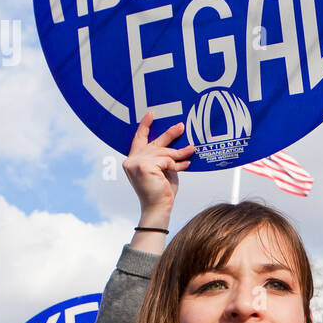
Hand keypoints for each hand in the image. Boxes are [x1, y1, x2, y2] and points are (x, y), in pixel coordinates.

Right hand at [124, 111, 193, 226]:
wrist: (158, 208)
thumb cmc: (161, 191)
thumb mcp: (163, 170)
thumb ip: (164, 157)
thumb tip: (177, 144)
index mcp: (134, 160)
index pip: (138, 139)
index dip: (145, 126)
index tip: (151, 114)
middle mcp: (132, 160)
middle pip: (154, 142)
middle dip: (170, 133)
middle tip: (181, 126)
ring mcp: (136, 163)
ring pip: (163, 152)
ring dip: (179, 153)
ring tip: (190, 151)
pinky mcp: (144, 166)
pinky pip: (166, 160)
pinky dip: (176, 164)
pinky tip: (183, 167)